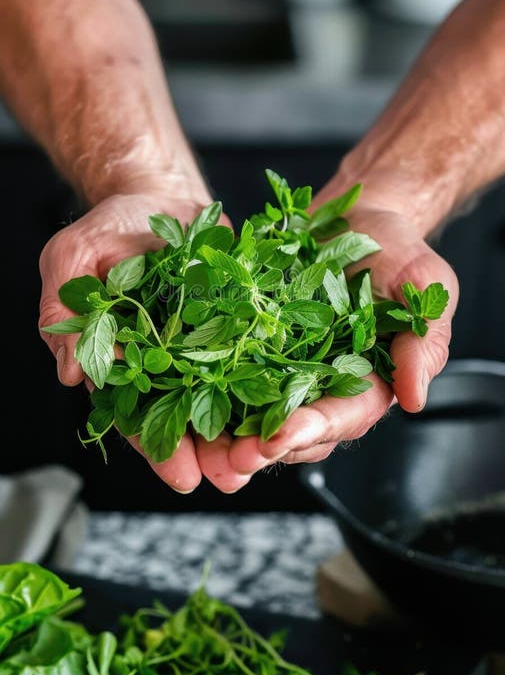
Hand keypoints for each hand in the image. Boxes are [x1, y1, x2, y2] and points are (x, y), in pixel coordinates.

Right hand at [39, 189, 249, 494]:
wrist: (161, 196)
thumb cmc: (111, 226)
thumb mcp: (75, 257)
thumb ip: (63, 306)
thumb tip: (68, 371)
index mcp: (120, 360)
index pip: (138, 414)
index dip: (158, 447)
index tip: (182, 474)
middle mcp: (165, 362)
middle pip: (187, 417)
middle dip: (210, 452)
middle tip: (233, 479)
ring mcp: (204, 346)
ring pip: (225, 396)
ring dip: (244, 429)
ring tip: (268, 456)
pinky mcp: (237, 325)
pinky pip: (256, 357)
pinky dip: (273, 381)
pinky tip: (294, 403)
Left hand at [223, 200, 458, 479]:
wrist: (354, 216)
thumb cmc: (396, 250)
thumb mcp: (424, 284)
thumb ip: (424, 339)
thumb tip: (413, 399)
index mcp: (368, 381)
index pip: (343, 416)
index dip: (313, 428)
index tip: (283, 435)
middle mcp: (322, 385)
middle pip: (295, 430)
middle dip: (264, 446)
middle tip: (234, 457)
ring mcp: (283, 368)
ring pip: (255, 415)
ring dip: (230, 437)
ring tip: (204, 449)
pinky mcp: (250, 346)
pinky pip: (224, 373)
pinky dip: (203, 389)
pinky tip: (179, 397)